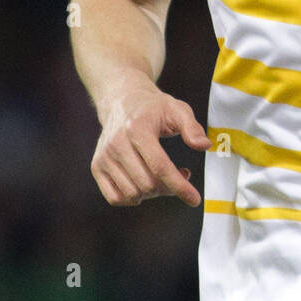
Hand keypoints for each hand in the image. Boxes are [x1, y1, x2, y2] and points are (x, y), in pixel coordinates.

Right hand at [91, 81, 211, 206]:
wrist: (122, 101)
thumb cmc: (152, 107)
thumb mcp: (177, 109)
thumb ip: (192, 127)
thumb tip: (204, 145)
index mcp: (137, 129)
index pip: (159, 166)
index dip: (179, 186)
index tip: (194, 199)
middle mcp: (117, 143)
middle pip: (147, 184)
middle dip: (169, 187)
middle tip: (180, 174)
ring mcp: (104, 156)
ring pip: (133, 193)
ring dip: (153, 193)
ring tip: (162, 176)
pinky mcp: (97, 166)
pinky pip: (115, 197)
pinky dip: (133, 198)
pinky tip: (144, 184)